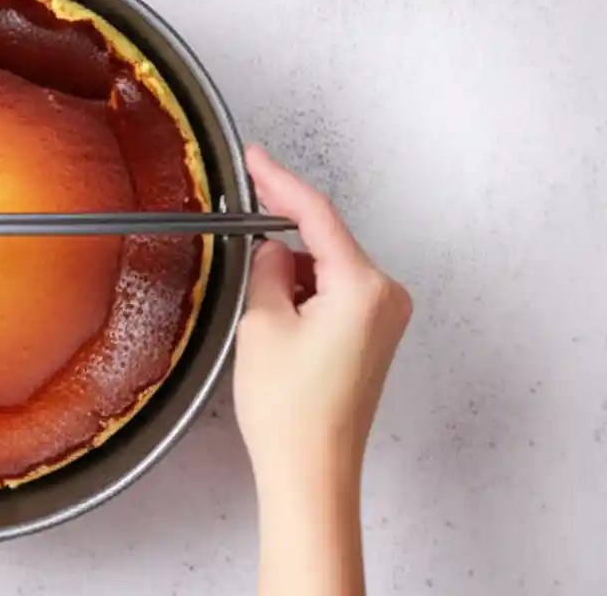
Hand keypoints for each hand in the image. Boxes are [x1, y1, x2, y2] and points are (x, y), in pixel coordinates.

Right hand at [234, 145, 411, 595]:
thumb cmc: (290, 410)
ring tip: (260, 321)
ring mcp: (385, 318)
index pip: (316, 215)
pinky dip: (305, 296)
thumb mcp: (262, 324)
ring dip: (290, 276)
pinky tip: (278, 325)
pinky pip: (336, 295)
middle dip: (279, 240)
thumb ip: (267, 270)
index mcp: (362, 285)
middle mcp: (386, 296)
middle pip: (324, 242)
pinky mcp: (375, 337)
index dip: (280, 181)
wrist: (312, 471)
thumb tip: (271, 249)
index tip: (255, 158)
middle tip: (242, 238)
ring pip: (327, 270)